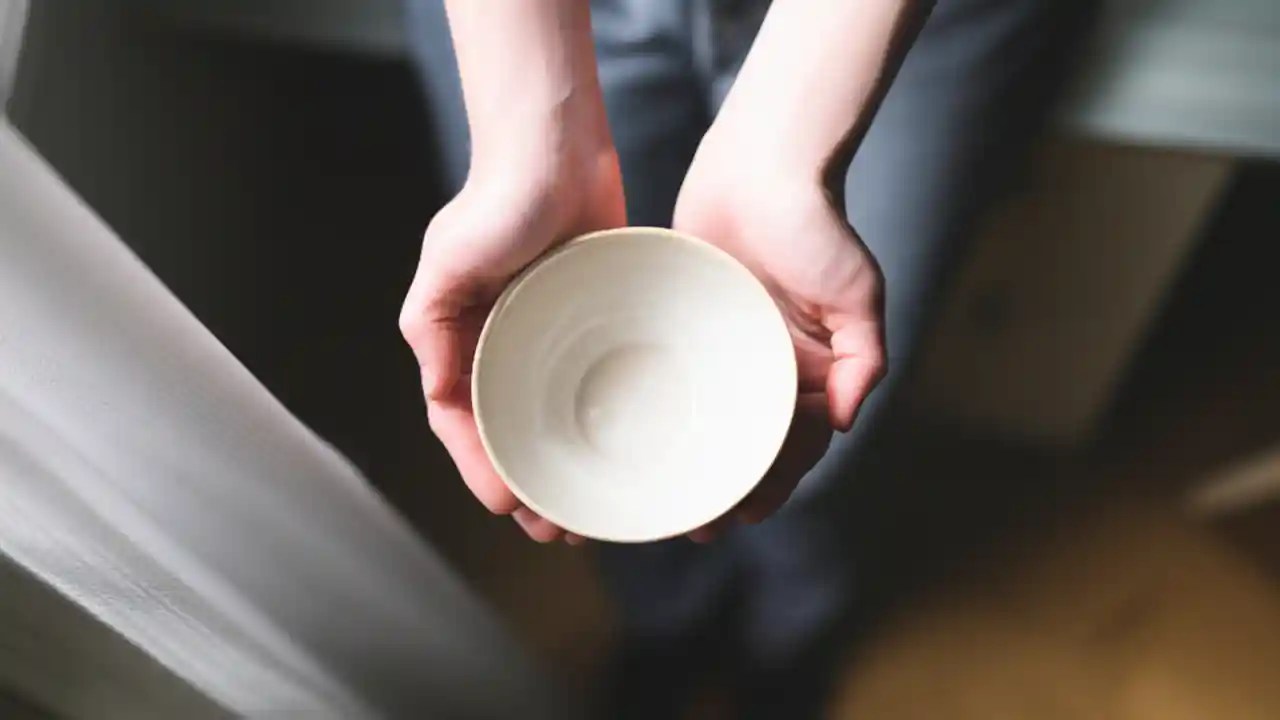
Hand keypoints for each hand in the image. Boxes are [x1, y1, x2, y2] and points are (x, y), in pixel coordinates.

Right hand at [399, 146, 625, 543]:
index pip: (463, 425)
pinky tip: (621, 445)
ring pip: (552, 417)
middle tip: (561, 527)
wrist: (557, 145)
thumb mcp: (450, 263)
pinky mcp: (589, 318)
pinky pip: (591, 380)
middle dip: (531, 485)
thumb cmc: (499, 197)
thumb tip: (441, 400)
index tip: (513, 510)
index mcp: (458, 340)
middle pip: (510, 433)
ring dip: (566, 463)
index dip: (483, 472)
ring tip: (592, 506)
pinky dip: (598, 418)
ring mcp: (545, 335)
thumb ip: (435, 328)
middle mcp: (499, 344)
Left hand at [673, 130, 886, 540]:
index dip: (768, 485)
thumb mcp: (856, 292)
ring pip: (704, 414)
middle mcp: (763, 363)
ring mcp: (722, 341)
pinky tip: (635, 426)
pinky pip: (673, 366)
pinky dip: (662, 400)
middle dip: (721, 485)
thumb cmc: (816, 222)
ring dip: (688, 454)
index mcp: (808, 369)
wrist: (765, 161)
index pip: (790, 445)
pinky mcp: (684, 314)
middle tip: (690, 523)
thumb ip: (864, 357)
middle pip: (741, 441)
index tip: (740, 518)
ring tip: (657, 491)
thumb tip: (846, 422)